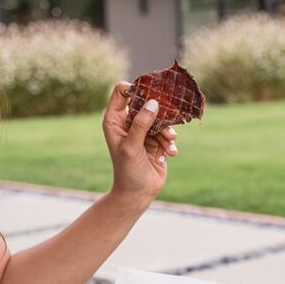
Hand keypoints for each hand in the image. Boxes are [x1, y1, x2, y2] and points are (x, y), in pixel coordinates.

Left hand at [101, 81, 178, 202]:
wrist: (138, 194)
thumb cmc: (128, 171)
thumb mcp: (132, 147)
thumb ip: (141, 124)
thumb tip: (153, 103)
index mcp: (114, 120)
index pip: (122, 91)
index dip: (136, 89)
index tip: (150, 96)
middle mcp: (127, 122)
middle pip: (145, 101)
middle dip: (158, 110)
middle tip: (168, 116)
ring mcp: (142, 130)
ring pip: (160, 117)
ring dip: (167, 130)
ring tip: (169, 142)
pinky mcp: (156, 140)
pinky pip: (167, 131)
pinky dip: (170, 141)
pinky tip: (170, 154)